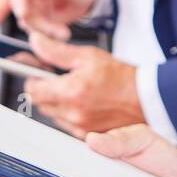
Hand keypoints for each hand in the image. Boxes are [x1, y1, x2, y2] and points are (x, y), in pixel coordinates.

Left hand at [21, 33, 142, 134]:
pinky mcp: (86, 135)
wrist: (145, 97)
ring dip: (54, 102)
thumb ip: (56, 51)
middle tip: (55, 78)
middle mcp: (72, 112)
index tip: (38, 72)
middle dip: (43, 89)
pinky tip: (80, 101)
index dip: (32, 78)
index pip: (32, 89)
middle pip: (39, 103)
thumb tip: (36, 42)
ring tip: (71, 89)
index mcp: (70, 91)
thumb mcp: (87, 56)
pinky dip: (66, 113)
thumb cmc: (120, 76)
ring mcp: (79, 126)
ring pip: (51, 114)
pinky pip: (65, 124)